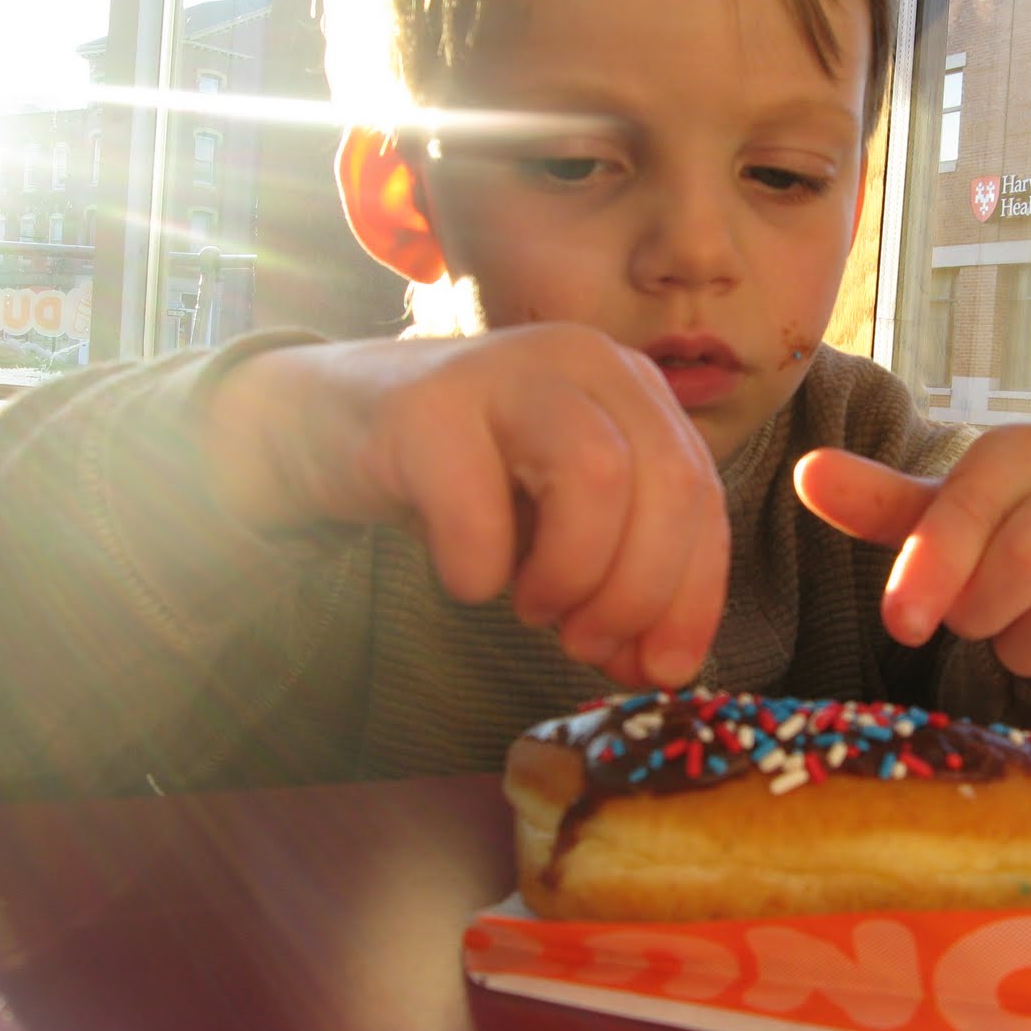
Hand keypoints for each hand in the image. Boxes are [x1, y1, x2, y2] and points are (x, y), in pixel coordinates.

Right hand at [203, 325, 728, 687]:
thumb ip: (618, 588)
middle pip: (667, 480)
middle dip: (640, 589)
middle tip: (586, 643)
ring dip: (575, 571)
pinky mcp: (423, 405)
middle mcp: (583, 359)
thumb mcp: (556, 534)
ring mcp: (504, 370)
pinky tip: (469, 580)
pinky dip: (482, 567)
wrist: (328, 425)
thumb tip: (664, 670)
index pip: (702, 493)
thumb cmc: (464, 479)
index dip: (696, 594)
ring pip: (596, 472)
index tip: (665, 670)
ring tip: (534, 608)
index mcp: (632, 387)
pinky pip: (478, 502)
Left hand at [792, 426, 1030, 702]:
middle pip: (1022, 568)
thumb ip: (878, 502)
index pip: (968, 510)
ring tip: (1020, 623)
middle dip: (978, 612)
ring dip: (1020, 649)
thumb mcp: (940, 513)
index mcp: (1026, 449)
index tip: (898, 623)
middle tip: (975, 613)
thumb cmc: (1004, 529)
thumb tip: (807, 472)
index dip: (929, 571)